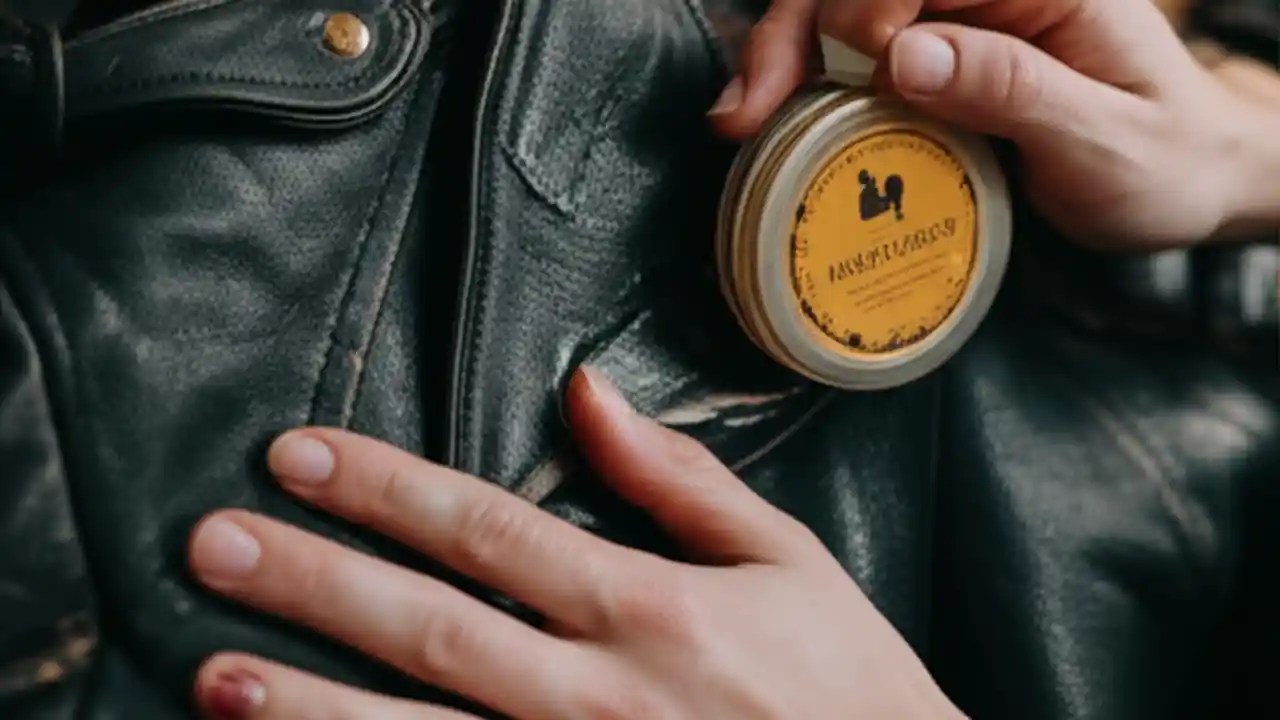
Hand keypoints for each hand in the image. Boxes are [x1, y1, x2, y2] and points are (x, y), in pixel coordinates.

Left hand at [186, 368, 963, 718]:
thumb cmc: (847, 683)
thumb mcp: (787, 560)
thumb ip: (679, 478)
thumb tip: (586, 393)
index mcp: (650, 606)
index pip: (491, 529)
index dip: (386, 488)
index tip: (298, 456)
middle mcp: (599, 690)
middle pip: (433, 625)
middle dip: (317, 582)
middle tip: (212, 545)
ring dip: (314, 706)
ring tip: (215, 677)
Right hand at [707, 0, 1279, 248]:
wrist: (1188, 180)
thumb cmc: (1160, 163)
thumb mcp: (1102, 139)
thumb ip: (1009, 90)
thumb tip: (898, 55)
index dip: (869, 4)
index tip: (861, 72)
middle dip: (792, 32)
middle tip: (747, 110)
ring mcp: (959, 18)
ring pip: (839, 10)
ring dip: (780, 55)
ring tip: (739, 120)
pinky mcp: (937, 56)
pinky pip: (851, 53)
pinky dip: (802, 80)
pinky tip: (770, 117)